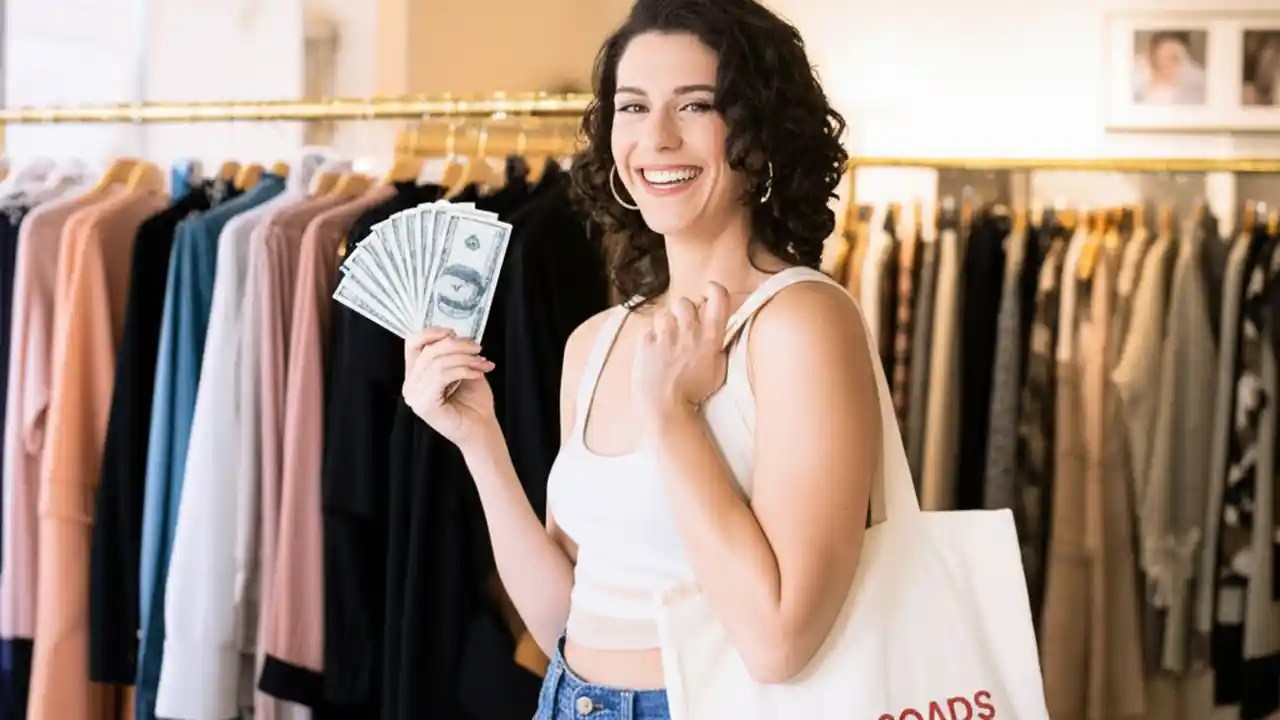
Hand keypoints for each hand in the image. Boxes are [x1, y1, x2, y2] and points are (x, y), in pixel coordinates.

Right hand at [402, 328, 496, 449]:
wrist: (481, 428)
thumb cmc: (473, 401)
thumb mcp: (463, 368)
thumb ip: (453, 352)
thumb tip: (455, 336)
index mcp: (415, 374)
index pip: (412, 344)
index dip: (431, 333)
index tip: (453, 332)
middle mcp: (410, 385)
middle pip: (429, 351)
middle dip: (458, 346)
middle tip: (478, 349)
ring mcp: (414, 397)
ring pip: (437, 363)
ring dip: (465, 359)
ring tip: (482, 364)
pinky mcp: (424, 405)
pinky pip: (442, 376)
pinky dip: (463, 371)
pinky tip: (477, 375)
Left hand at [632, 281, 730, 425]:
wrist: (665, 406)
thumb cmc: (694, 393)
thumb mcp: (718, 370)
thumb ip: (719, 347)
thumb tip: (719, 332)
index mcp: (710, 337)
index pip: (717, 296)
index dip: (713, 291)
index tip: (710, 295)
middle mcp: (689, 331)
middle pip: (685, 302)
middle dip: (684, 312)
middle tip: (684, 328)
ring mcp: (665, 335)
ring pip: (664, 314)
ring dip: (666, 325)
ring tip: (668, 345)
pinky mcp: (646, 342)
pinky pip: (649, 330)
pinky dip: (652, 339)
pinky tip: (656, 355)